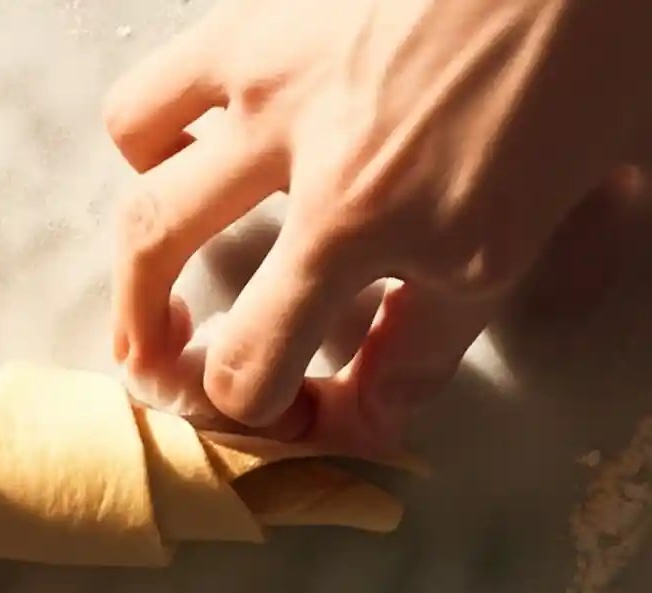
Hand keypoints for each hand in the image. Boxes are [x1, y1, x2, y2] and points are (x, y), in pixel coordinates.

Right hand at [105, 0, 650, 451]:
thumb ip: (440, 330)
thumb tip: (372, 407)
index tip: (280, 412)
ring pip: (144, 200)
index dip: (262, 413)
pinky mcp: (252, 25)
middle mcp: (316, 168)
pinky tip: (192, 148)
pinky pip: (149, 99)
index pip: (266, 360)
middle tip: (157, 368)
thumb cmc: (594, 61)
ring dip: (138, 253)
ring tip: (157, 261)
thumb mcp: (543, 223)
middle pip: (179, 284)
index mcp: (399, 224)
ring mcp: (272, 88)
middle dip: (150, 346)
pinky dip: (151, 143)